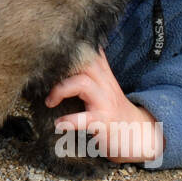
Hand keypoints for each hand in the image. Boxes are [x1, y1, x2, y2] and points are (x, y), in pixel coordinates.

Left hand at [45, 48, 163, 163]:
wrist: (138, 134)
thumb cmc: (113, 111)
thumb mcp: (104, 87)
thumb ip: (91, 72)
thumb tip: (72, 55)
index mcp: (103, 75)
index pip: (89, 52)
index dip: (71, 46)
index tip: (51, 48)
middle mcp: (105, 84)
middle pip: (84, 62)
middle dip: (59, 67)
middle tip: (43, 79)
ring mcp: (106, 102)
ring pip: (82, 83)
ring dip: (60, 90)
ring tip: (50, 102)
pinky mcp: (105, 121)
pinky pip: (85, 118)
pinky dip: (69, 121)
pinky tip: (59, 124)